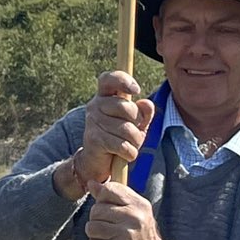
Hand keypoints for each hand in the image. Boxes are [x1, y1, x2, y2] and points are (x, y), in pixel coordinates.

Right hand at [63, 71, 152, 198]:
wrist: (97, 161)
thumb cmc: (119, 136)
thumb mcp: (135, 123)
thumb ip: (144, 113)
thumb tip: (146, 103)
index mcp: (105, 96)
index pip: (109, 79)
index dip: (122, 80)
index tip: (136, 90)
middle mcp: (95, 105)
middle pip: (126, 107)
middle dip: (138, 122)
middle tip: (135, 131)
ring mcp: (92, 122)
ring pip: (127, 129)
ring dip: (136, 141)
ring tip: (130, 144)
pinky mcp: (94, 139)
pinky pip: (123, 145)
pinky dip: (131, 153)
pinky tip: (126, 155)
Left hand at [83, 181, 165, 239]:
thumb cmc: (139, 232)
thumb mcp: (133, 210)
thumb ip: (112, 195)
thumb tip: (91, 183)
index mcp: (139, 204)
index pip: (108, 189)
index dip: (103, 199)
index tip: (109, 208)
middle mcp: (133, 218)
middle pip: (96, 210)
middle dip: (98, 219)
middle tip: (111, 228)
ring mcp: (124, 234)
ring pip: (91, 227)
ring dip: (96, 235)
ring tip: (109, 238)